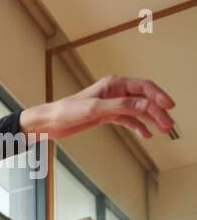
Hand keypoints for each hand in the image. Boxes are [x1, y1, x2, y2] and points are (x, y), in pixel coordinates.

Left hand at [18, 75, 175, 140]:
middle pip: (144, 99)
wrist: (50, 123)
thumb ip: (120, 106)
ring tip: (162, 130)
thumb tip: (144, 105)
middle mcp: (115, 92)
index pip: (143, 87)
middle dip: (158, 111)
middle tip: (168, 124)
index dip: (159, 96)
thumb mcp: (95, 108)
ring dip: (151, 119)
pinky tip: (146, 135)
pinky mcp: (107, 115)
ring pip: (138, 110)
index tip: (169, 107)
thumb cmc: (67, 111)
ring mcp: (112, 104)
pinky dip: (138, 127)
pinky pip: (128, 120)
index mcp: (114, 84)